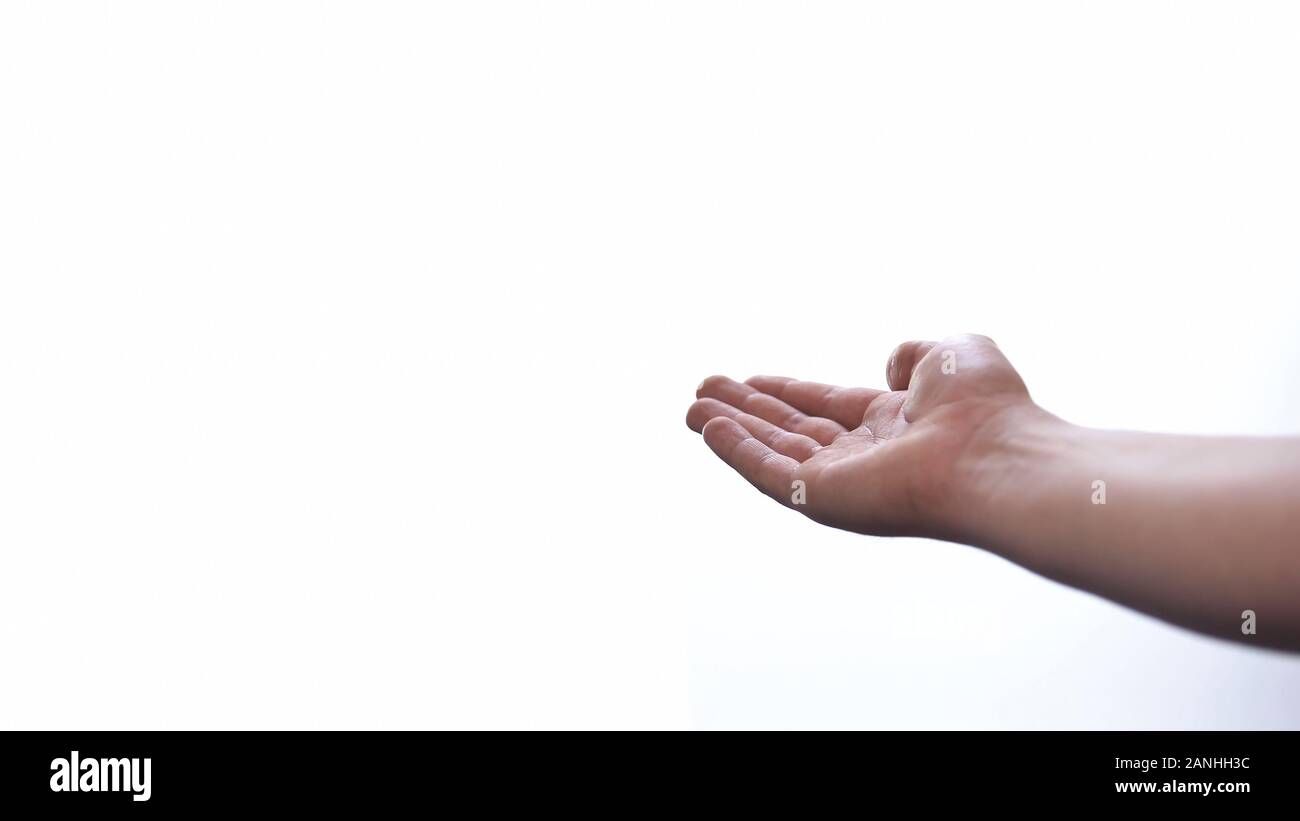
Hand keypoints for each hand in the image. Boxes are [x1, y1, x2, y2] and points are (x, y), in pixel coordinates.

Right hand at [686, 334, 1037, 538]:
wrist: (997, 458)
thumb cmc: (986, 407)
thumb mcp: (950, 354)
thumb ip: (912, 354)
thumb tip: (889, 366)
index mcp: (895, 424)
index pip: (826, 406)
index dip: (785, 392)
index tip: (748, 380)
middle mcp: (864, 456)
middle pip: (790, 430)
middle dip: (746, 410)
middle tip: (704, 390)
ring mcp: (842, 481)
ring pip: (772, 452)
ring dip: (730, 429)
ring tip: (691, 407)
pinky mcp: (823, 499)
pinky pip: (769, 473)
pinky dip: (736, 452)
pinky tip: (708, 429)